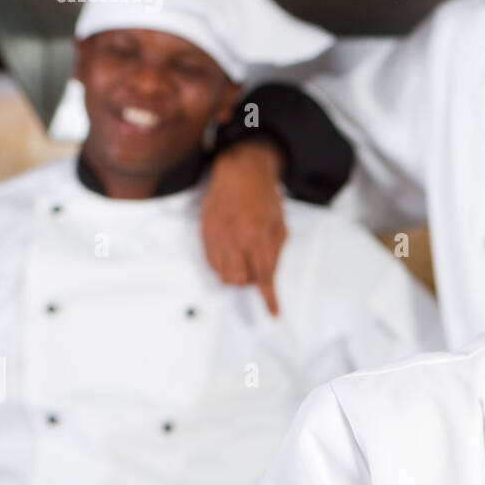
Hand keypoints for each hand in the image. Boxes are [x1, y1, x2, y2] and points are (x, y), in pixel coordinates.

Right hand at [202, 139, 286, 316]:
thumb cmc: (263, 196)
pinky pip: (211, 264)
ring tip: (243, 258)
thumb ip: (275, 253)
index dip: (269, 298)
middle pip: (240, 281)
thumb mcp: (280, 224)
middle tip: (256, 268)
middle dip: (250, 281)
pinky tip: (230, 254)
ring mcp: (217, 237)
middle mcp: (235, 238)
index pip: (264, 277)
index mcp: (258, 236)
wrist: (240, 172)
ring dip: (236, 275)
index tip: (273, 313)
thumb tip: (268, 278)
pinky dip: (222, 266)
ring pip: (223, 276)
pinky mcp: (205, 234)